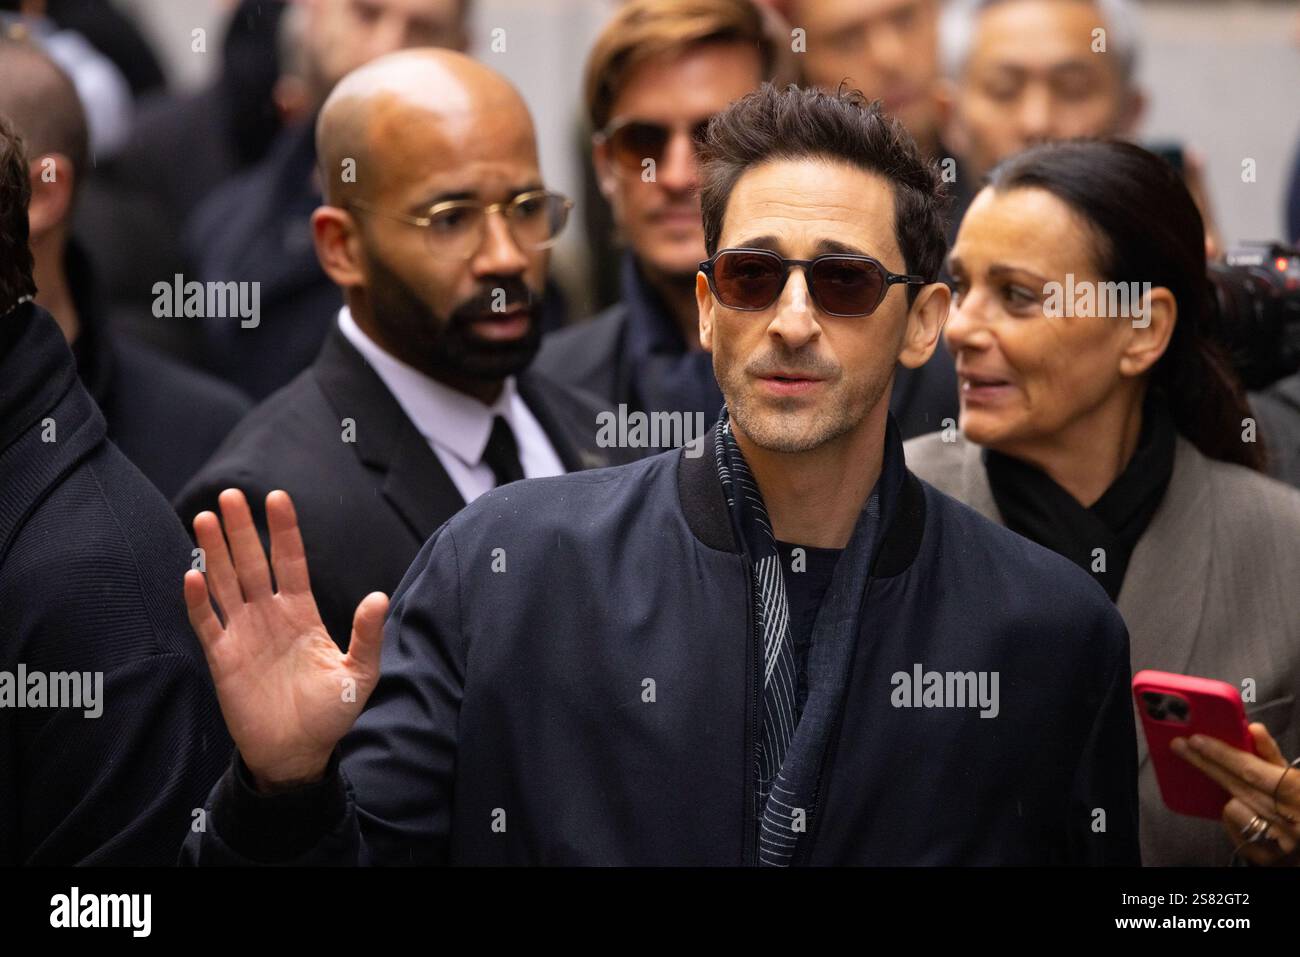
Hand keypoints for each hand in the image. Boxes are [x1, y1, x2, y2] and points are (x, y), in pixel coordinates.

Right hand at [184, 489, 388, 791]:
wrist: (299, 754)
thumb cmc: (332, 714)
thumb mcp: (360, 673)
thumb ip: (367, 635)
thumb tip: (380, 597)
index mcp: (302, 613)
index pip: (291, 561)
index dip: (284, 530)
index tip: (278, 497)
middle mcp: (270, 616)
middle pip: (252, 563)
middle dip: (242, 529)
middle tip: (230, 494)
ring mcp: (243, 634)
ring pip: (225, 583)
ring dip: (215, 552)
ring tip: (204, 517)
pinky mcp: (222, 658)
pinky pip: (206, 623)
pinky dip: (197, 600)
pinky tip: (192, 573)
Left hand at [1173, 723, 1299, 864]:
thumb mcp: (1296, 779)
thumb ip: (1273, 757)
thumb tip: (1252, 729)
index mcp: (1299, 794)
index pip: (1252, 771)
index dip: (1223, 755)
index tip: (1196, 740)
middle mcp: (1289, 821)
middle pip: (1236, 787)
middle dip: (1206, 764)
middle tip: (1181, 746)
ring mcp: (1277, 842)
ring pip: (1233, 808)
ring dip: (1229, 794)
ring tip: (1239, 791)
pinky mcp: (1264, 857)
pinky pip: (1234, 827)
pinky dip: (1236, 816)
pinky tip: (1247, 813)